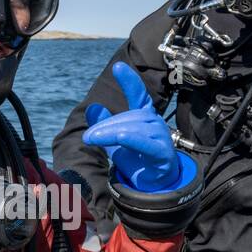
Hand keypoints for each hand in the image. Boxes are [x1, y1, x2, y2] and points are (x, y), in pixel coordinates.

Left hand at [83, 62, 193, 192]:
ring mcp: (161, 137)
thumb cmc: (137, 157)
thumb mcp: (115, 141)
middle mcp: (154, 123)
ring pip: (135, 129)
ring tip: (94, 139)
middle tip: (88, 136)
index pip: (138, 95)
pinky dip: (134, 140)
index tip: (118, 67)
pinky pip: (147, 145)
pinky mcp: (163, 154)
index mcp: (143, 116)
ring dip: (112, 133)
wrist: (153, 183)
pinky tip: (121, 137)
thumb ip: (104, 125)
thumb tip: (92, 108)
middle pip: (129, 117)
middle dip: (106, 125)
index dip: (130, 81)